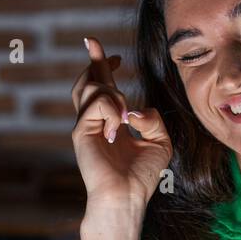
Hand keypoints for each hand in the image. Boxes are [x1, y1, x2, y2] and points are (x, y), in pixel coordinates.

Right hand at [71, 37, 172, 214]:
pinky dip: (111, 110)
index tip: (115, 56)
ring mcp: (85, 125)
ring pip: (91, 87)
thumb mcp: (160, 142)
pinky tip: (118, 128)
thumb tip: (136, 109)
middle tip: (93, 42)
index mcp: (111, 122)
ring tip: (125, 117)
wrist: (126, 197)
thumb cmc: (141, 176)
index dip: (104, 66)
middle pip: (88, 81)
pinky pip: (96, 102)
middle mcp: (95, 121)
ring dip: (113, 94)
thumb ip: (153, 119)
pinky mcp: (80, 131)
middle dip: (94, 60)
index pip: (102, 87)